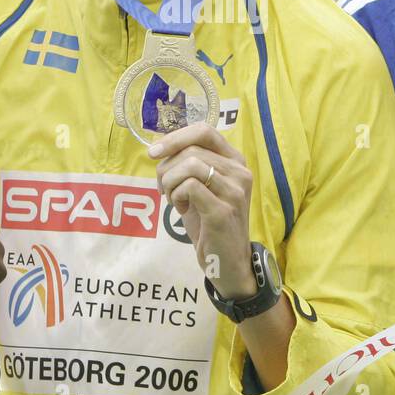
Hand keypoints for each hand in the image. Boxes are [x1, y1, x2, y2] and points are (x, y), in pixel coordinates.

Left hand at [149, 123, 257, 300]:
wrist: (227, 263)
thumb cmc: (209, 224)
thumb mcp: (201, 188)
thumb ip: (188, 165)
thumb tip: (159, 148)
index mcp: (235, 161)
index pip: (204, 131)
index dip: (175, 137)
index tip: (154, 152)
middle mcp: (240, 172)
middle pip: (190, 150)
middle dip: (166, 169)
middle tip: (165, 190)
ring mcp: (234, 191)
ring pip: (189, 165)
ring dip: (170, 183)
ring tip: (175, 200)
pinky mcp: (223, 211)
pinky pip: (189, 187)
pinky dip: (176, 196)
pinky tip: (182, 209)